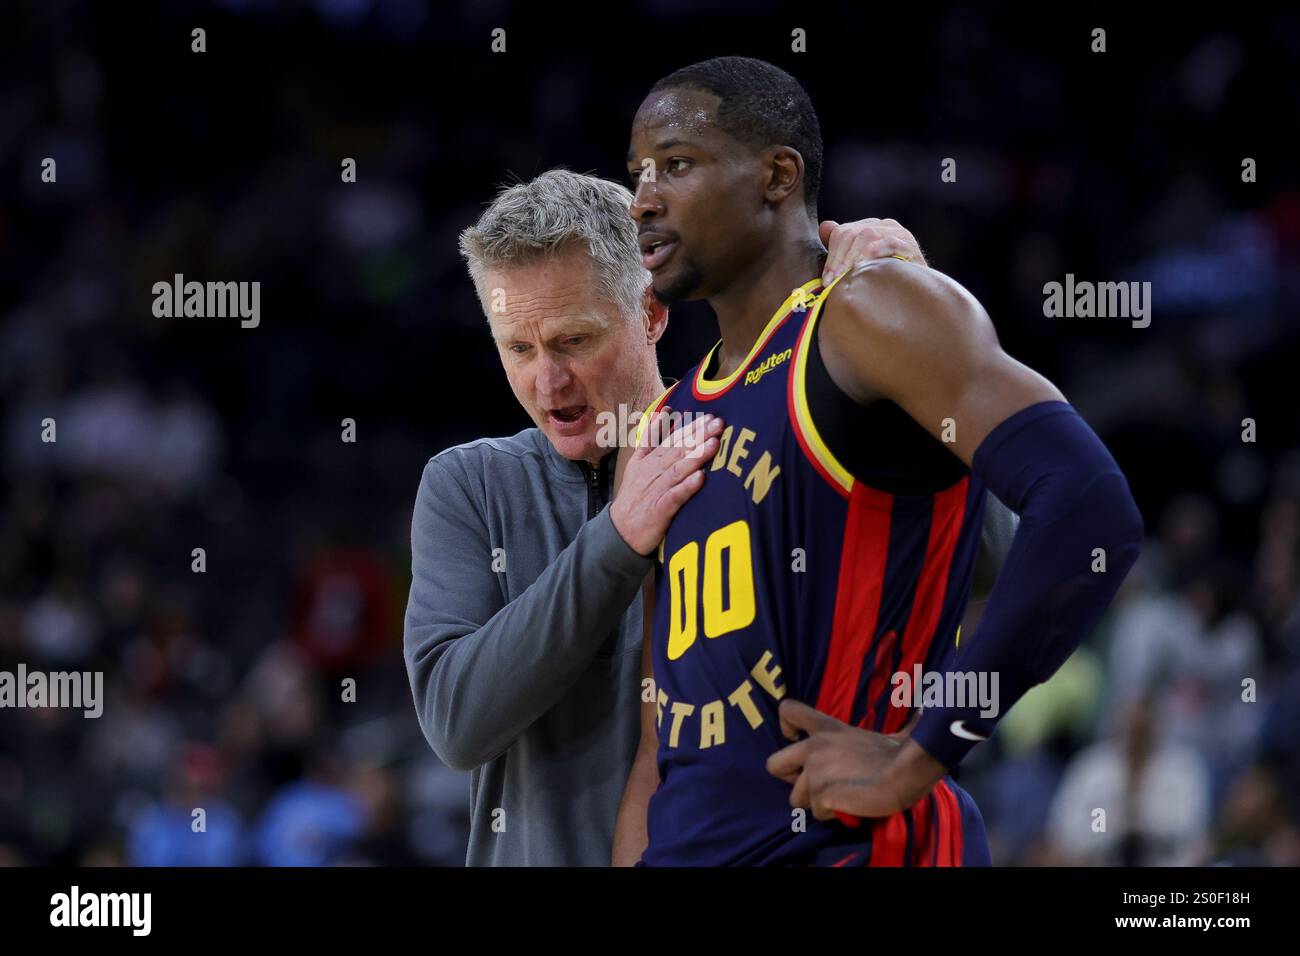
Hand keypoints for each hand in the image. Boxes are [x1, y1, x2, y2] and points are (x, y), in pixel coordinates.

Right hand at [610, 408, 722, 555]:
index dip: (690, 427)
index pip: (672, 439)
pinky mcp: (659, 510)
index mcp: (649, 460)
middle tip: (717, 423)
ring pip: (678, 469)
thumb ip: (649, 440)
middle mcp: (653, 471)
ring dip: (697, 456)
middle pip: (678, 450)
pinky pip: (675, 496)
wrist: (619, 531)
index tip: (708, 416)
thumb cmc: (634, 498)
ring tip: (714, 444)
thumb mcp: (636, 464)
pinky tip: (700, 478)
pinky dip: (687, 487)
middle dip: (699, 435)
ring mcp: (656, 490)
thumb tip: (662, 414)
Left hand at [765, 698, 945, 819]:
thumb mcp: (884, 733)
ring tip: (839, 799)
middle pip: (773, 764)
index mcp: (826, 728)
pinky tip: (849, 808)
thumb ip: (888, 728)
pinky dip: (832, 815)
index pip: (788, 710)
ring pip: (795, 798)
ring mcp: (813, 772)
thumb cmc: (899, 753)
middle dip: (788, 779)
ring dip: (815, 803)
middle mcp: (813, 747)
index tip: (795, 737)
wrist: (903, 773)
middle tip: (811, 784)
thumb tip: (923, 710)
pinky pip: (817, 814)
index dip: (785, 726)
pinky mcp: (819, 795)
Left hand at [820, 217, 926, 283]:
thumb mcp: (859, 264)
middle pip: (852, 234)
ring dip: (852, 259)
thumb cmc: (886, 281)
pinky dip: (874, 253)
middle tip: (833, 283)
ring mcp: (898, 232)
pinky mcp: (909, 244)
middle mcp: (884, 225)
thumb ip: (842, 246)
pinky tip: (864, 267)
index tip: (826, 280)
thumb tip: (824, 226)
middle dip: (839, 260)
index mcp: (870, 227)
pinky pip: (888, 243)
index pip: (843, 233)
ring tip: (846, 279)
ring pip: (867, 237)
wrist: (917, 295)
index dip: (832, 256)